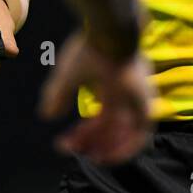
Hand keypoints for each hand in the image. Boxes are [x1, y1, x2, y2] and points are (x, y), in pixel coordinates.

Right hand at [38, 32, 150, 164]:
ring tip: (92, 159)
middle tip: (76, 153)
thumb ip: (57, 94)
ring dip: (109, 148)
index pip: (98, 118)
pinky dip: (125, 148)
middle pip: (110, 127)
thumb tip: (47, 115)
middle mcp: (125, 97)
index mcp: (109, 87)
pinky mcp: (145, 104)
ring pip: (124, 133)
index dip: (81, 132)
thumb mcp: (68, 75)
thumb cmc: (90, 49)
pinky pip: (140, 135)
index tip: (63, 143)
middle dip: (92, 142)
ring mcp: (136, 101)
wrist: (110, 33)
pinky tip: (106, 156)